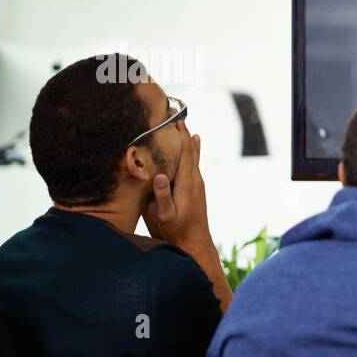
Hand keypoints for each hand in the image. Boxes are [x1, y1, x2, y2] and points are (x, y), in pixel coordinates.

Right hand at [143, 125, 213, 254]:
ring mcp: (196, 184)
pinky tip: (191, 146)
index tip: (176, 118)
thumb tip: (160, 176)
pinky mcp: (194, 188)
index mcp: (187, 183)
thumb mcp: (165, 215)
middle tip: (177, 114)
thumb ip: (162, 196)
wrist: (193, 242)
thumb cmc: (176, 230)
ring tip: (183, 125)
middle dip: (184, 133)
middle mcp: (195, 180)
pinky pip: (192, 165)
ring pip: (193, 157)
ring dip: (187, 141)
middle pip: (191, 150)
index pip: (185, 153)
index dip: (181, 135)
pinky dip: (190, 152)